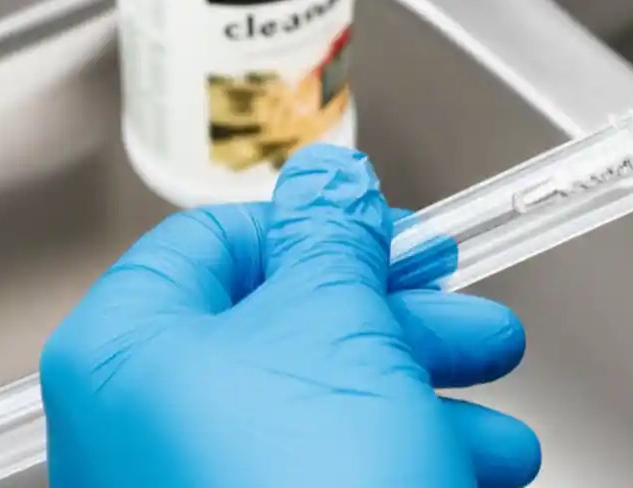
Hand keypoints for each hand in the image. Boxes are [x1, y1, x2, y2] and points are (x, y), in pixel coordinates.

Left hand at [40, 145, 539, 486]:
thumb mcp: (334, 327)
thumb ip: (333, 237)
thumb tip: (331, 175)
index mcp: (132, 351)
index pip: (218, 243)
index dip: (322, 227)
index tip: (396, 234)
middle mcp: (156, 424)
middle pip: (296, 330)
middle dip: (409, 325)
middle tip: (474, 320)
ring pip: (335, 411)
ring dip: (434, 404)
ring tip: (500, 425)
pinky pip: (343, 473)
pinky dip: (419, 461)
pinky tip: (483, 470)